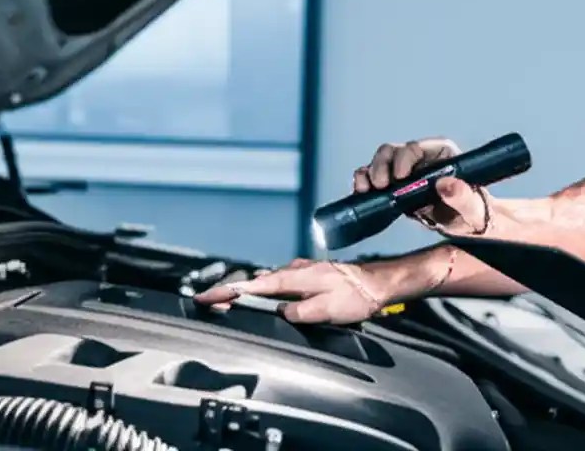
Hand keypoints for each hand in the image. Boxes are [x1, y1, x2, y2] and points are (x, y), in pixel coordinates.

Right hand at [192, 258, 390, 324]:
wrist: (378, 283)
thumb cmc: (355, 296)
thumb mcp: (325, 310)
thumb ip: (297, 313)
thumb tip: (281, 313)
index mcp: (293, 278)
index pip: (251, 287)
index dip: (226, 293)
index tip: (206, 298)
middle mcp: (293, 270)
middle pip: (254, 282)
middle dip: (231, 292)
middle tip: (211, 302)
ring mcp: (301, 271)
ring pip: (268, 281)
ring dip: (249, 291)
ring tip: (231, 301)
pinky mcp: (309, 276)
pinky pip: (280, 283)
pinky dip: (266, 290)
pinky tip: (267, 297)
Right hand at [355, 138, 491, 234]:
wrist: (466, 224)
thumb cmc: (474, 213)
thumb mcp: (473, 209)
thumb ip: (463, 197)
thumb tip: (445, 184)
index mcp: (441, 153)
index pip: (415, 148)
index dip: (403, 158)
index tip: (400, 177)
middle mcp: (419, 158)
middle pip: (392, 151)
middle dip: (381, 166)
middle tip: (380, 185)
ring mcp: (404, 170)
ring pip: (379, 162)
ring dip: (368, 173)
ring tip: (365, 189)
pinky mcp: (392, 185)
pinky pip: (372, 178)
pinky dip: (363, 183)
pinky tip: (360, 193)